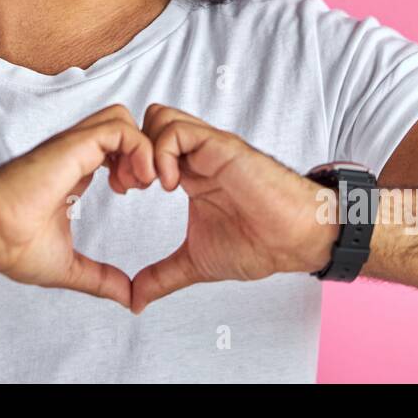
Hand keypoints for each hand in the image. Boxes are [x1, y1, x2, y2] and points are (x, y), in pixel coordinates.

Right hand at [0, 104, 157, 309]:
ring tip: (139, 182)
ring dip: (142, 147)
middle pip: (120, 125)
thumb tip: (128, 299)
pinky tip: (134, 181)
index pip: (111, 148)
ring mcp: (74, 146)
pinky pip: (121, 129)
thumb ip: (100, 279)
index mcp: (73, 172)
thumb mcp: (68, 266)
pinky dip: (139, 149)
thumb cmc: (12, 245)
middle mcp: (74, 154)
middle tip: (141, 185)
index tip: (131, 193)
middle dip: (142, 149)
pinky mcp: (74, 145)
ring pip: (122, 118)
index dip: (131, 164)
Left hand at [129, 103, 337, 313]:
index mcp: (188, 173)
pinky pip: (179, 131)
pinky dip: (164, 153)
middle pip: (145, 123)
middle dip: (127, 150)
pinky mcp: (221, 147)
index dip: (123, 163)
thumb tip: (135, 300)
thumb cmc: (257, 243)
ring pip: (159, 117)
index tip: (121, 191)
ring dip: (145, 149)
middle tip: (129, 186)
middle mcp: (196, 155)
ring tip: (150, 184)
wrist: (295, 240)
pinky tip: (171, 185)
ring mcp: (208, 148)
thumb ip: (162, 276)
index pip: (143, 145)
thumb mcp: (195, 262)